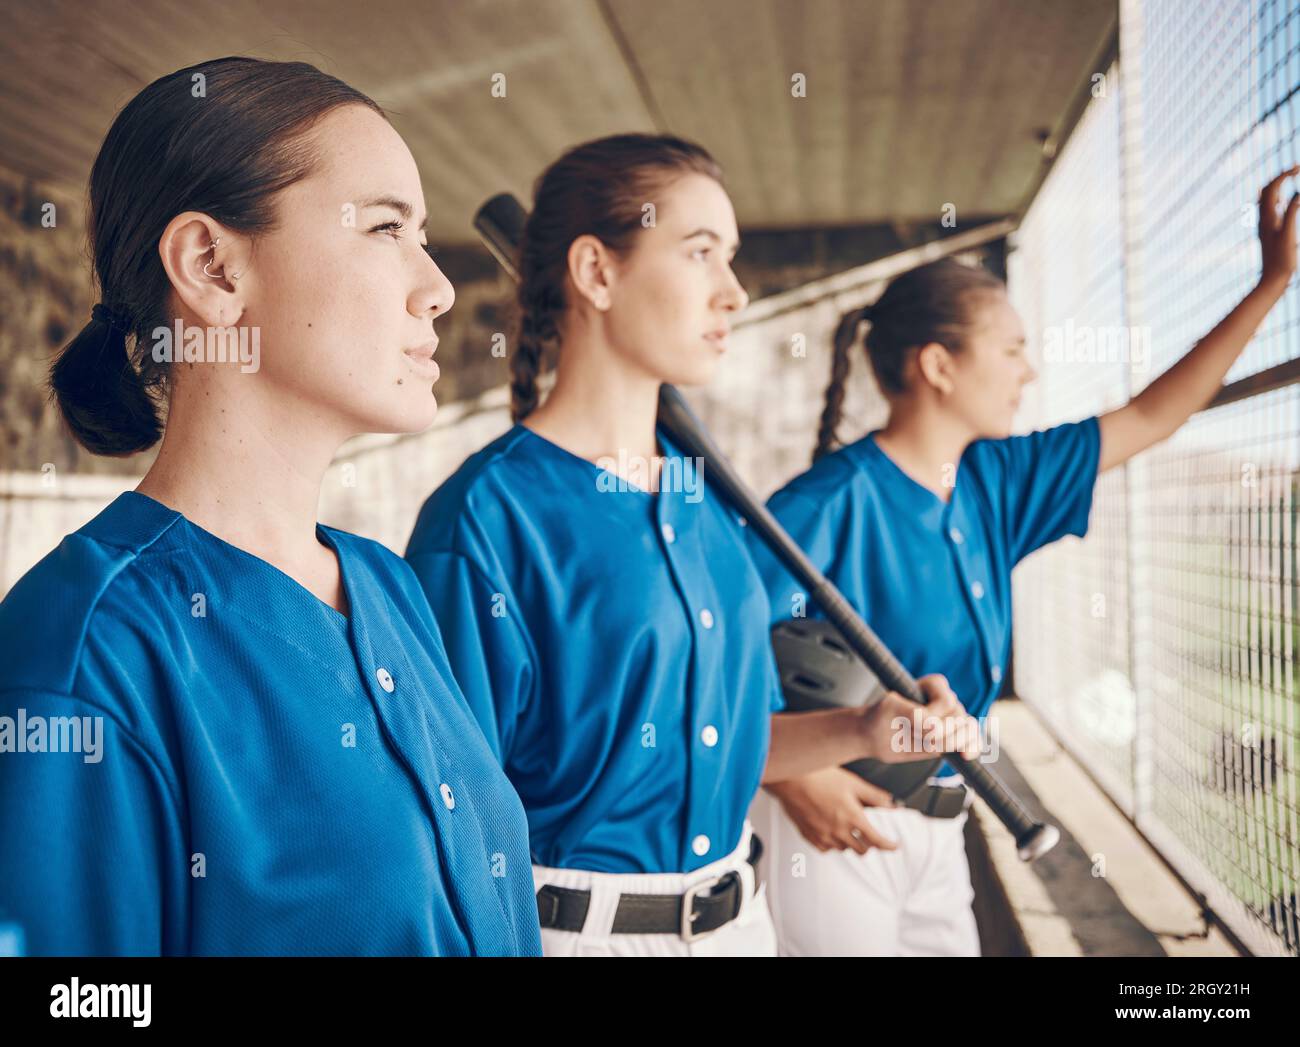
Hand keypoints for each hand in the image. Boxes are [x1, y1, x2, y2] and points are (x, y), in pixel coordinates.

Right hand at [766, 767, 899, 853]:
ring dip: (851, 844)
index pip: (877, 841)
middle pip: (862, 850)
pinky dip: (832, 844)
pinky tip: (831, 833)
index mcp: (853, 818)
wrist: (790, 778)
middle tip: (872, 836)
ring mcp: (823, 835)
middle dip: (870, 844)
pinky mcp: (809, 835)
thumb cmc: (819, 776)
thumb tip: (891, 804)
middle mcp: (839, 830)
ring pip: (844, 850)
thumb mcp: (852, 783)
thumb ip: (874, 796)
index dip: (889, 846)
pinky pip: (825, 849)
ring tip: (850, 831)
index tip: (894, 846)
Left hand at [859, 673, 981, 764]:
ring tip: (936, 749)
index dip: (934, 717)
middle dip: (940, 734)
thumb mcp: (890, 710)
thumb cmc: (880, 717)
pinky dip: (972, 747)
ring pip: (969, 728)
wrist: (876, 736)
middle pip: (958, 716)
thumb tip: (937, 727)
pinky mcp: (953, 736)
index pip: (946, 701)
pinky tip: (965, 756)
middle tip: (919, 739)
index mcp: (933, 685)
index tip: (913, 726)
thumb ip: (915, 714)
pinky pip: (973, 740)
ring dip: (955, 742)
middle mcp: (946, 700)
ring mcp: (952, 719)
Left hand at [1258, 165, 1298, 294]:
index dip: (1284, 174)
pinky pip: (1270, 210)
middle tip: (1297, 168)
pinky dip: (1277, 198)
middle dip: (1280, 176)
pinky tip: (1284, 199)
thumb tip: (1298, 194)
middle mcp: (1263, 219)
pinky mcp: (1268, 232)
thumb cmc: (1282, 260)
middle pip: (1266, 190)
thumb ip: (1291, 213)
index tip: (1299, 167)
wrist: (1272, 280)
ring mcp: (1264, 225)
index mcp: (1267, 218)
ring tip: (1292, 176)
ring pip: (1266, 199)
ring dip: (1278, 185)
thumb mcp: (1289, 235)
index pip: (1272, 188)